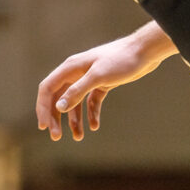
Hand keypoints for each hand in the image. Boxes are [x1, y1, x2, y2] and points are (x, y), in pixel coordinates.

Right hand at [35, 33, 162, 140]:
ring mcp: (89, 79)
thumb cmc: (121, 60)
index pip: (47, 89)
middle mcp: (76, 73)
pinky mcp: (102, 84)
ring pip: (75, 103)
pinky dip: (91, 114)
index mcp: (70, 68)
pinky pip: (91, 102)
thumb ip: (77, 91)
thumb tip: (58, 107)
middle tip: (56, 137)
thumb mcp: (98, 77)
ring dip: (74, 120)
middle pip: (58, 98)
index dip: (43, 108)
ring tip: (78, 137)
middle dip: (56, 118)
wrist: (146, 51)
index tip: (44, 127)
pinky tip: (95, 126)